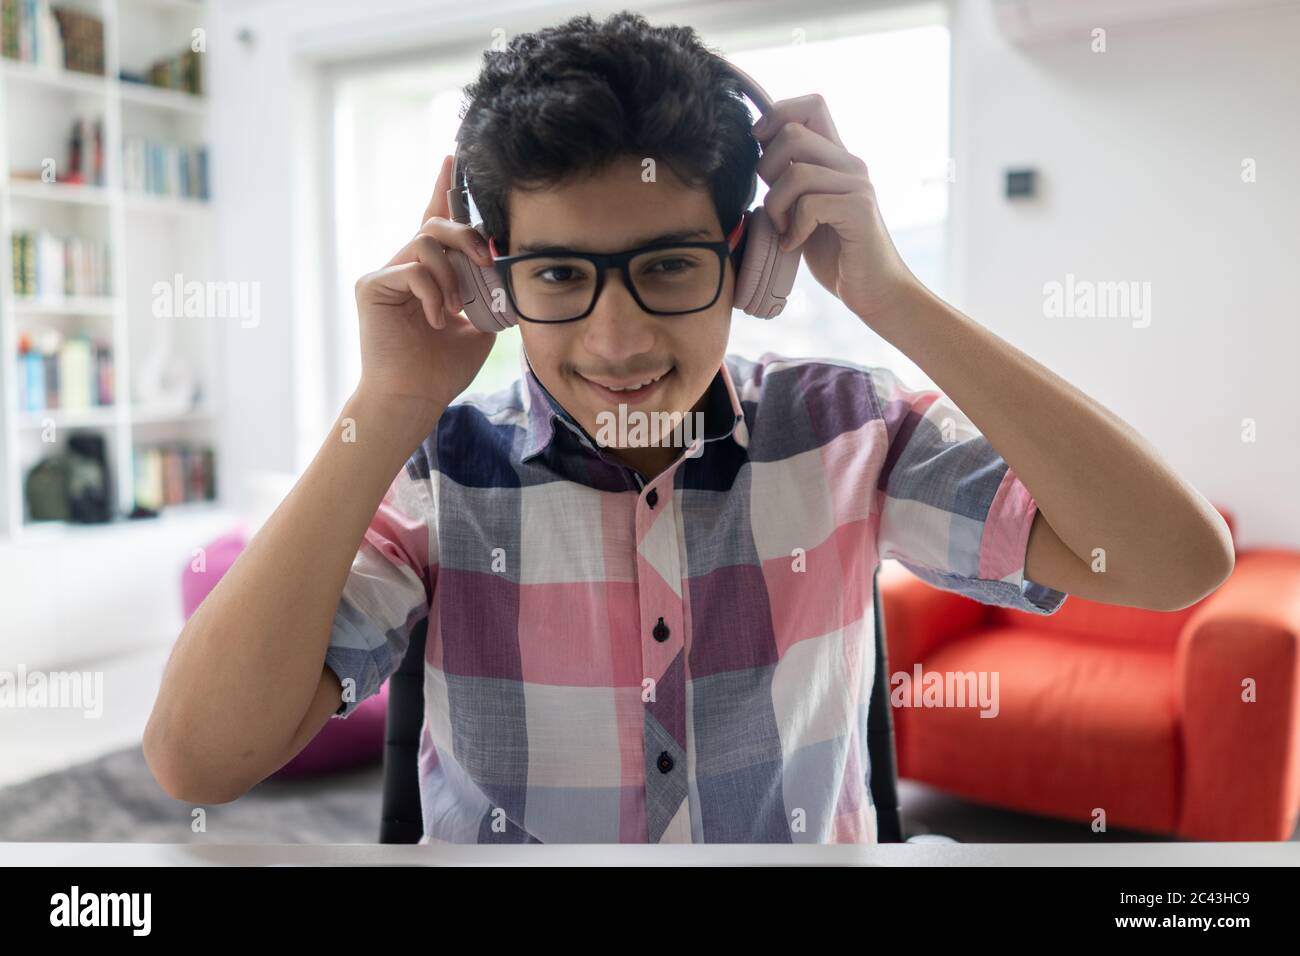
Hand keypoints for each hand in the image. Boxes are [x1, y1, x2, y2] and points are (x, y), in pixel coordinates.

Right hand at [353, 154, 495, 427]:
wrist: (415, 397)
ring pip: (425, 241)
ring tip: (455, 307)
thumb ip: (490, 292)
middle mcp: (405, 265)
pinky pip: (411, 268)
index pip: (437, 220)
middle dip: (467, 235)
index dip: (444, 188)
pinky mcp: (371, 285)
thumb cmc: (443, 367)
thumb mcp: (481, 325)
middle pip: (436, 223)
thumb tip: (509, 269)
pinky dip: (432, 293)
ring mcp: (386, 273)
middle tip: (485, 259)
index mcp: (429, 271)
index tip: (455, 157)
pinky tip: (436, 320)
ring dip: (451, 273)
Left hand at [753, 94, 922, 326]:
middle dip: (767, 169)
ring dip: (777, 206)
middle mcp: (850, 163)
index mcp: (836, 157)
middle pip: (792, 132)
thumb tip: (754, 154)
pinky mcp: (859, 210)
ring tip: (783, 230)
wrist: (874, 290)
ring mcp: (857, 184)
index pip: (810, 105)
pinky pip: (809, 204)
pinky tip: (794, 245)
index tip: (760, 149)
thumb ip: (789, 181)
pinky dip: (793, 229)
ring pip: (795, 172)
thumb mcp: (803, 210)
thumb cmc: (836, 254)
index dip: (776, 116)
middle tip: (774, 205)